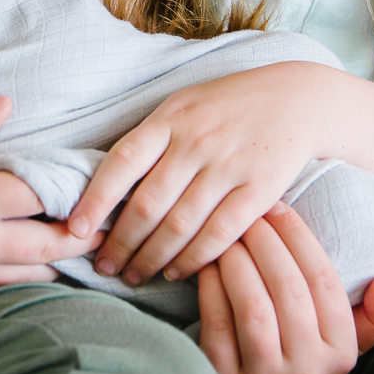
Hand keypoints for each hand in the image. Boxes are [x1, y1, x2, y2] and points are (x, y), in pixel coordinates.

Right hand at [0, 96, 103, 302]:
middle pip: (50, 243)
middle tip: (111, 222)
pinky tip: (35, 263)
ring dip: (59, 259)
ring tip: (83, 244)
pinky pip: (0, 285)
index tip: (95, 176)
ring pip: (30, 273)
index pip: (39, 194)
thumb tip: (5, 103)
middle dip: (83, 233)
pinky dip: (25, 274)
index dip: (70, 186)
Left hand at [72, 63, 327, 283]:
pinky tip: (176, 272)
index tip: (75, 228)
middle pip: (148, 203)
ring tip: (134, 274)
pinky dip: (194, 258)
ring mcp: (229, 165)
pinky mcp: (260, 188)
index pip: (122, 162)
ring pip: (180, 224)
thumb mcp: (184, 105)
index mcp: (170, 118)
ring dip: (152, 257)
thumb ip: (150, 139)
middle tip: (105, 265)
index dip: (95, 198)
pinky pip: (219, 233)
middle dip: (121, 242)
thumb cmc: (227, 106)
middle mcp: (196, 141)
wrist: (297, 98)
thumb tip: (107, 183)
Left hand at [197, 203, 373, 373]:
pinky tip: (208, 265)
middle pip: (288, 290)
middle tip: (249, 216)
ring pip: (253, 307)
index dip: (299, 237)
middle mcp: (308, 369)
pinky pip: (217, 325)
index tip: (279, 207)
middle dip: (265, 242)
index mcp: (341, 353)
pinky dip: (211, 287)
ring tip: (229, 237)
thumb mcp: (340, 344)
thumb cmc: (301, 358)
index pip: (325, 283)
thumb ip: (373, 318)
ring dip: (238, 262)